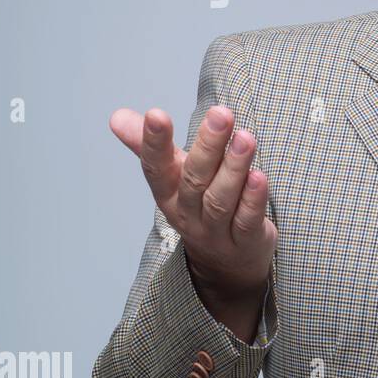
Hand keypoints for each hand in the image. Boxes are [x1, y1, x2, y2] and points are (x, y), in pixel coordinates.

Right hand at [109, 105, 276, 309]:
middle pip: (194, 180)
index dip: (153, 143)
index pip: (156, 168)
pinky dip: (253, 199)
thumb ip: (152, 147)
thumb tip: (117, 115)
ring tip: (246, 138)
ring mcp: (216, 230)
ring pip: (221, 199)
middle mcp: (188, 213)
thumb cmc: (200, 207)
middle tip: (221, 114)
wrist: (226, 264)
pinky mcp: (246, 241)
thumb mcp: (174, 178)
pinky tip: (260, 176)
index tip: (155, 114)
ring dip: (235, 167)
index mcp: (167, 194)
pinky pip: (247, 220)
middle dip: (208, 146)